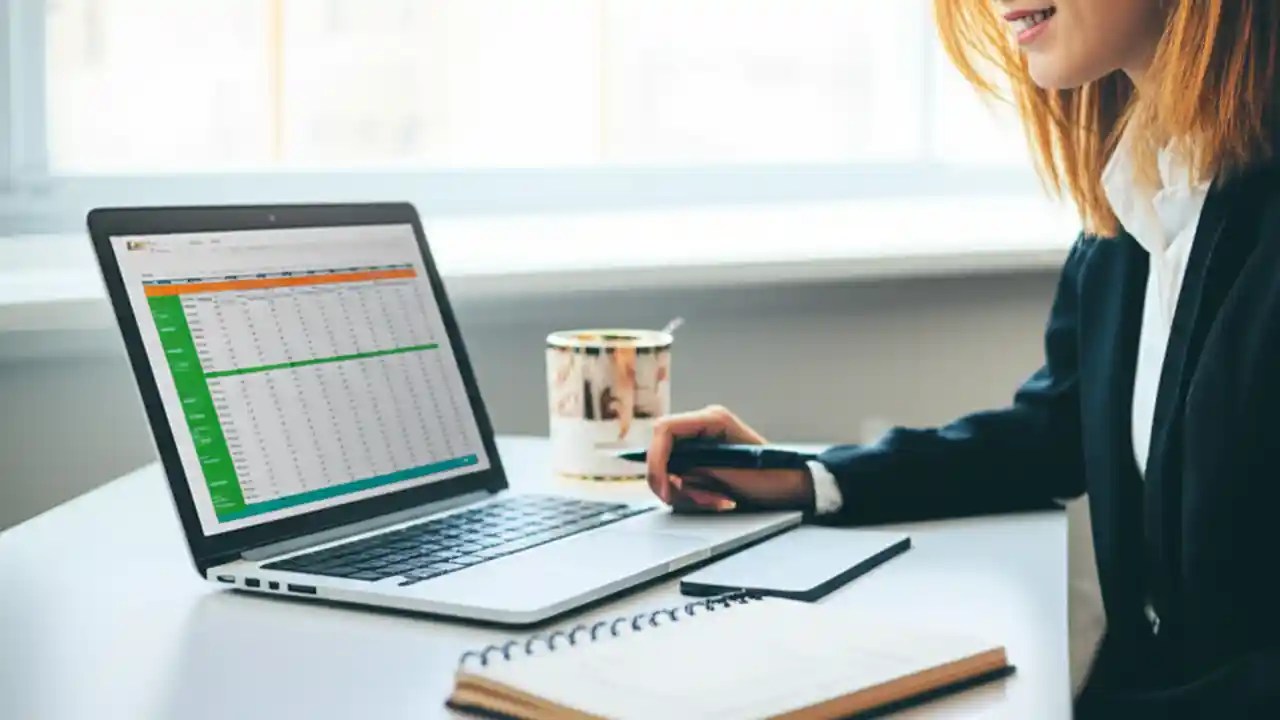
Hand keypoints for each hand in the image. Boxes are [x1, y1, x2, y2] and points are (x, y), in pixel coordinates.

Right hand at [646, 405, 814, 512]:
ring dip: (686, 492)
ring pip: (670, 470)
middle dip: (672, 482)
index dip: (656, 460)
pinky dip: (693, 495)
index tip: (663, 489)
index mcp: (712, 419)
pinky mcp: (701, 461)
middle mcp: (702, 427)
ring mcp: (700, 444)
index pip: (665, 430)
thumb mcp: (731, 474)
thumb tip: (670, 475)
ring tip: (715, 501)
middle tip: (693, 501)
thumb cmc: (772, 476)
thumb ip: (696, 470)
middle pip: (663, 452)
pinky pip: (682, 479)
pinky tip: (716, 500)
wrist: (792, 487)